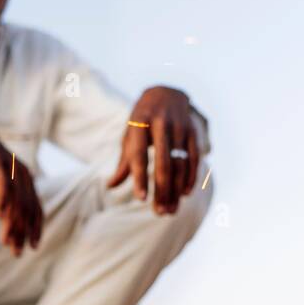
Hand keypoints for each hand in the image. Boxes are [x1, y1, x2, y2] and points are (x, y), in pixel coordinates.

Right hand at [0, 111, 42, 255]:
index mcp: (27, 181)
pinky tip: (0, 217)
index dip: (36, 229)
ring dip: (12, 224)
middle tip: (17, 252)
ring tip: (7, 241)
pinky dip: (3, 202)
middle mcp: (24, 175)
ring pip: (17, 202)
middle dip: (23, 233)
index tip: (32, 246)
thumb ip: (6, 198)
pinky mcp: (0, 163)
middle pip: (28, 209)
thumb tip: (7, 219)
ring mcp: (13, 169)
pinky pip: (4, 186)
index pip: (36, 209)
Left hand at [107, 86, 200, 214]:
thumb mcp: (130, 135)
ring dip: (176, 188)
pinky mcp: (193, 131)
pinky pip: (193, 157)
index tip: (141, 198)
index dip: (140, 177)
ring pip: (179, 163)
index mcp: (139, 124)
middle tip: (158, 212)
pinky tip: (184, 193)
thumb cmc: (141, 121)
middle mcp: (160, 123)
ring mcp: (179, 126)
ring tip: (170, 209)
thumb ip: (124, 161)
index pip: (139, 155)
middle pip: (162, 162)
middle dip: (161, 189)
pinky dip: (190, 177)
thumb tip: (110, 185)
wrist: (165, 92)